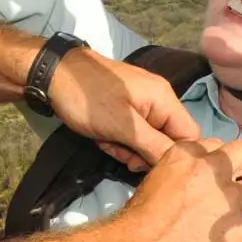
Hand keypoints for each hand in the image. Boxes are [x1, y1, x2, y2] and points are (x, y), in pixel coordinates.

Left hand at [46, 50, 202, 169]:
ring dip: (127, 148)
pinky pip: (133, 133)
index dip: (174, 156)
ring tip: (107, 141)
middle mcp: (158, 100)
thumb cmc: (87, 99)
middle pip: (168, 141)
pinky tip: (101, 136)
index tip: (149, 165)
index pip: (190, 136)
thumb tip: (181, 163)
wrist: (52, 75)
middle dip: (144, 153)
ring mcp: (141, 104)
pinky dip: (118, 140)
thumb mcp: (123, 126)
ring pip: (148, 140)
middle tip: (121, 153)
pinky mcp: (125, 109)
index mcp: (164, 99)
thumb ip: (154, 146)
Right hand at [120, 138, 241, 241]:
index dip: (224, 164)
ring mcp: (229, 200)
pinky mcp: (238, 231)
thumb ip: (185, 172)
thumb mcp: (157, 179)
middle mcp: (213, 170)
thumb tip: (200, 184)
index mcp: (190, 154)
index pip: (220, 146)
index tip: (221, 178)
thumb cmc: (139, 220)